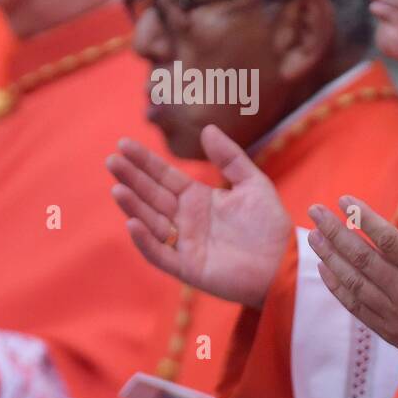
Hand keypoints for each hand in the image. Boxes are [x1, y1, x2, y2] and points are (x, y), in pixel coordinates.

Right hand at [107, 124, 290, 309]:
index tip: (124, 144)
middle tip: (112, 160)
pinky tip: (133, 223)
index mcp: (197, 199)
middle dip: (132, 179)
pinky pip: (161, 254)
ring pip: (151, 222)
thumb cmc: (270, 225)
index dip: (144, 161)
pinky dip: (146, 241)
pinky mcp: (188, 268)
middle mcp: (185, 220)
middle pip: (152, 196)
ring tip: (118, 188)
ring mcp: (184, 244)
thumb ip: (229, 157)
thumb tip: (207, 128)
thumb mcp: (252, 183)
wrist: (285, 263)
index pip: (164, 177)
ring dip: (134, 207)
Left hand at [306, 189, 397, 374]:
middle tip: (315, 211)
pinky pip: (355, 306)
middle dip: (335, 231)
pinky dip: (336, 287)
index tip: (344, 200)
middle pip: (363, 258)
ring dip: (330, 257)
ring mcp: (395, 313)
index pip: (388, 239)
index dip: (363, 217)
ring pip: (354, 281)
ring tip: (313, 236)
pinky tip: (323, 268)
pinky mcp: (388, 330)